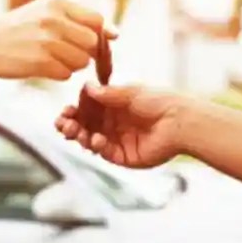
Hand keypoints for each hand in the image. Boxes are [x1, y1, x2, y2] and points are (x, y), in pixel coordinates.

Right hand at [0, 0, 112, 80]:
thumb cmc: (16, 30)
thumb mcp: (44, 12)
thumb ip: (78, 19)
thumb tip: (115, 34)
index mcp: (58, 3)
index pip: (97, 20)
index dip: (98, 35)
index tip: (87, 43)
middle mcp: (54, 19)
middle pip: (92, 43)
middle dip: (84, 52)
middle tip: (63, 53)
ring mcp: (47, 41)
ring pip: (82, 61)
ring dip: (71, 65)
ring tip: (50, 59)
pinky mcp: (40, 62)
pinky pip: (66, 74)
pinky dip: (57, 74)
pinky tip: (41, 67)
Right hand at [55, 84, 187, 168]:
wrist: (179, 122)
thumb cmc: (160, 102)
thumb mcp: (131, 92)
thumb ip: (107, 93)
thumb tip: (86, 87)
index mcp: (114, 106)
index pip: (87, 109)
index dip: (74, 110)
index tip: (66, 109)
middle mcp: (113, 123)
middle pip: (84, 126)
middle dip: (70, 125)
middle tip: (62, 124)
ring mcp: (117, 140)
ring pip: (89, 139)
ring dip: (78, 135)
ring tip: (73, 131)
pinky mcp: (123, 156)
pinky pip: (104, 152)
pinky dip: (96, 146)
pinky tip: (95, 139)